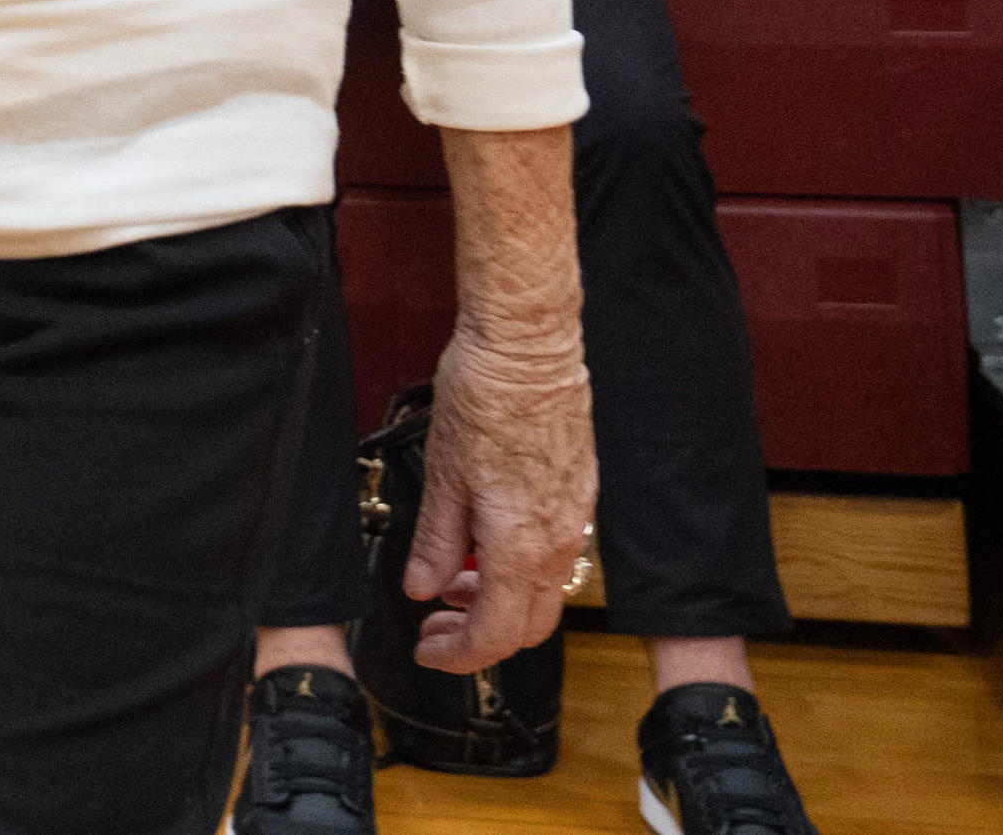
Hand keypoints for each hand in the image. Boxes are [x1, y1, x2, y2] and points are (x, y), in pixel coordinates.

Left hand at [407, 318, 597, 671]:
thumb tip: (422, 588)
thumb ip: (436, 544)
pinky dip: (518, 567)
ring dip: (499, 600)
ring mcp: (576, 520)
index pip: (496, 633)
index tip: (427, 650)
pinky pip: (554, 555)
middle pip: (528, 625)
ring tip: (452, 579)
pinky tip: (483, 544)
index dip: (459, 654)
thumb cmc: (482, 400)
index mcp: (522, 547)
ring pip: (543, 591)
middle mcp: (560, 542)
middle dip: (479, 635)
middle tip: (434, 623)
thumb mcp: (442, 477)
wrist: (528, 349)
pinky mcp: (580, 496)